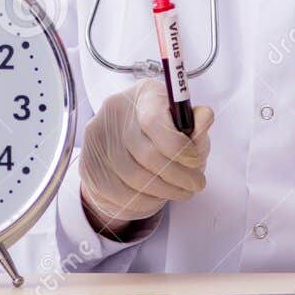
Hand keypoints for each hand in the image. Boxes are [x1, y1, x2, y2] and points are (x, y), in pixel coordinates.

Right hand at [80, 78, 213, 235]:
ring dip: (165, 191)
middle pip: (146, 154)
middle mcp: (114, 111)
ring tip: (182, 191)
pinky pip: (121, 194)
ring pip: (135, 178)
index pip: (154, 121)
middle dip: (178, 175)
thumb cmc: (163, 134)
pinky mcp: (89, 166)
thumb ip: (196, 124)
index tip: (196, 162)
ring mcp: (97, 139)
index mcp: (143, 94)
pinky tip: (159, 196)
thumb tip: (206, 117)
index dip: (178, 146)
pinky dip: (146, 201)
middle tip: (196, 185)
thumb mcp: (184, 124)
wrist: (125, 149)